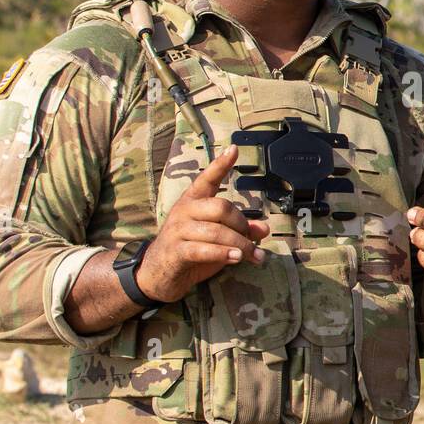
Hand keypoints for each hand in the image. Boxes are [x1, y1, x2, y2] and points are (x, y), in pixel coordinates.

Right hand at [136, 145, 270, 303]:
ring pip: (216, 231)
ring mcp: (178, 230)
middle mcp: (184, 210)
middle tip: (251, 239)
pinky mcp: (176, 251)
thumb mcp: (217, 238)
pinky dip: (223, 254)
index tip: (234, 149)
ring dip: (240, 245)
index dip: (221, 164)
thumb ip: (240, 230)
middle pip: (221, 207)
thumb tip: (265, 228)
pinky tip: (236, 258)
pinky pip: (204, 249)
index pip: (207, 178)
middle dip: (242, 225)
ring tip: (254, 256)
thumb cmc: (191, 249)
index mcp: (193, 201)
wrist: (158, 274)